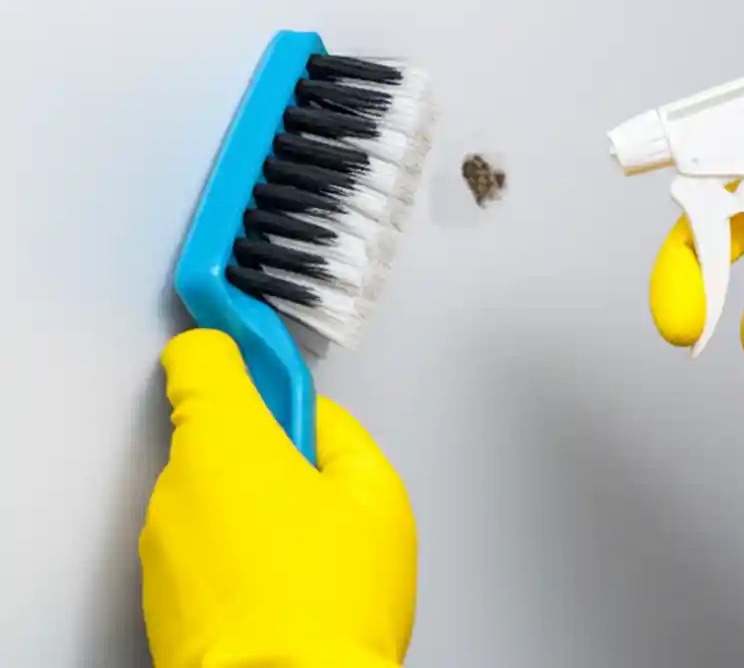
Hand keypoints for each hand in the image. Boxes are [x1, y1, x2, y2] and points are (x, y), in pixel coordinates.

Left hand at [140, 329, 416, 666]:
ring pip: (210, 489)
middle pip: (215, 428)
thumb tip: (319, 424)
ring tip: (307, 547)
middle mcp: (179, 483)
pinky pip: (200, 542)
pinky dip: (236, 549)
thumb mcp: (376, 495)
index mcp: (229, 441)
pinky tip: (282, 580)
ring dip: (252, 500)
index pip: (201, 355)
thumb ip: (341, 435)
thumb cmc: (330, 609)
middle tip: (316, 478)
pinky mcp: (159, 590)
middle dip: (264, 441)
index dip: (235, 345)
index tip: (257, 344)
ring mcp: (163, 540)